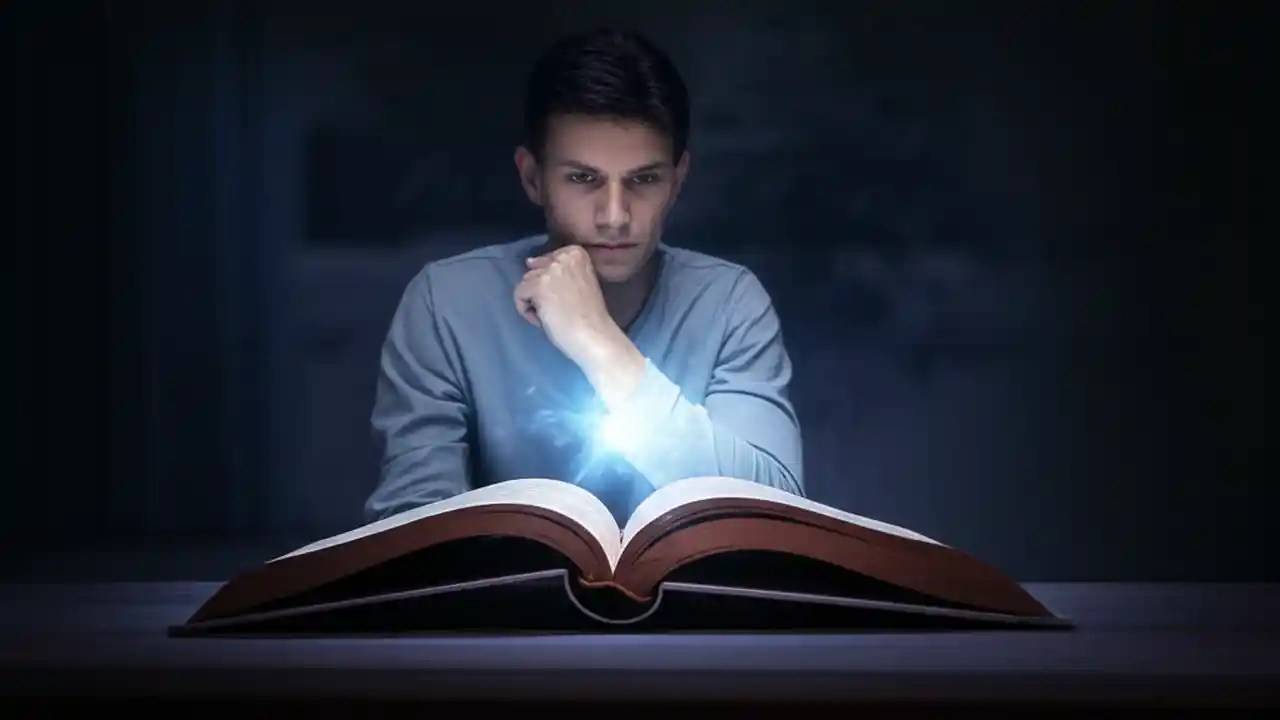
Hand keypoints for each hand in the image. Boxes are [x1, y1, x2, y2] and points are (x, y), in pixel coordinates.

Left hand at [514, 244, 644, 406]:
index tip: (562, 297)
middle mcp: (563, 256)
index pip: (547, 259)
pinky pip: (519, 294)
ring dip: (534, 301)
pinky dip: (526, 311)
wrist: (594, 335)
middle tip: (557, 308)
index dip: (550, 281)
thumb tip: (529, 261)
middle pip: (535, 270)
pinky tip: (542, 321)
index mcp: (576, 252)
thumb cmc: (589, 314)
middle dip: (540, 290)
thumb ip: (558, 270)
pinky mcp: (538, 286)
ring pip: (525, 282)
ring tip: (551, 316)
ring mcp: (550, 270)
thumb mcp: (578, 281)